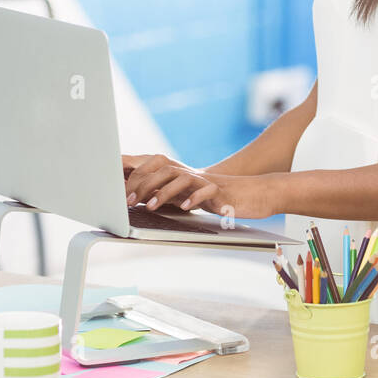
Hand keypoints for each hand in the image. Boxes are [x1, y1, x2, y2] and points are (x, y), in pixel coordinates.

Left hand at [121, 154, 277, 220]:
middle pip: (164, 171)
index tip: (123, 195)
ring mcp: (207, 182)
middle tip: (130, 202)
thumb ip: (175, 197)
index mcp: (184, 177)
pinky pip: (206, 191)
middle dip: (145, 185)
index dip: (138, 180)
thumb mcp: (193, 198)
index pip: (156, 170)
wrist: (254, 195)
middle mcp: (193, 176)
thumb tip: (147, 202)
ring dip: (164, 192)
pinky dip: (194, 198)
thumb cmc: (221, 199)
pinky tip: (185, 207)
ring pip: (182, 178)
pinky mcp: (221, 192)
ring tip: (152, 206)